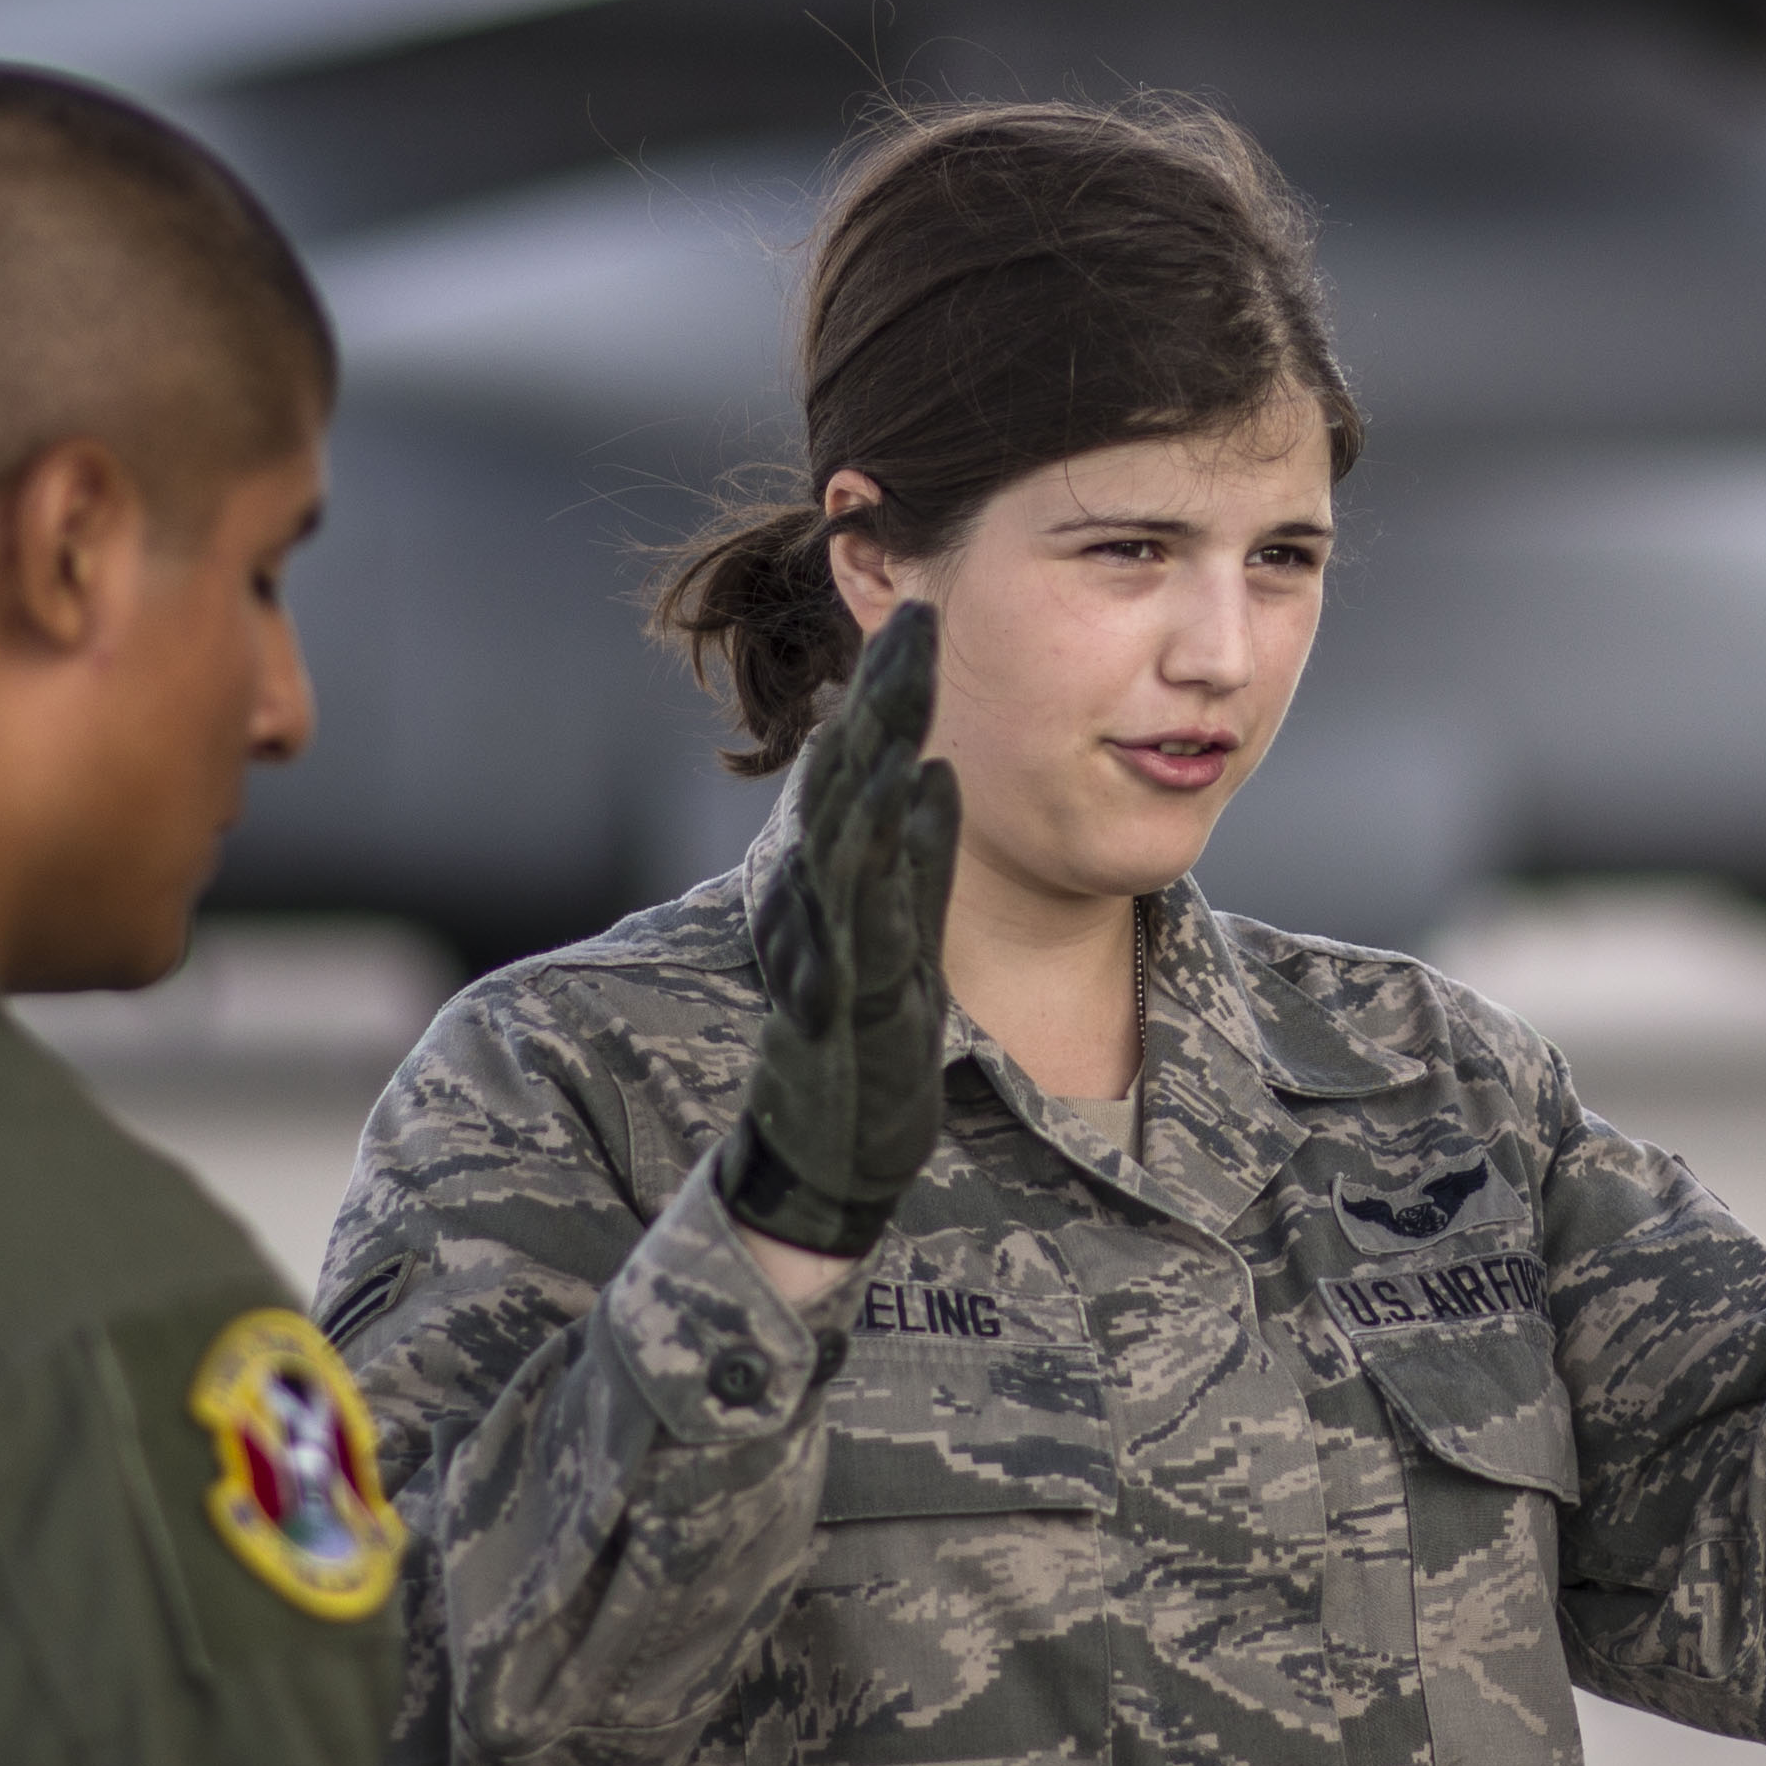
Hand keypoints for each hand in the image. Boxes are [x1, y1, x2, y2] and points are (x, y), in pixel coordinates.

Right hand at [712, 603, 960, 1259]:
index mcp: (843, 881)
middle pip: (853, 778)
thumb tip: (938, 773)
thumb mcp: (902, 932)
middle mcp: (827, 900)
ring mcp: (835, 945)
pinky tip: (922, 789)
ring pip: (855, 828)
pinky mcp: (853, 995)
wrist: (829, 1155)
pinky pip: (877, 906)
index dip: (892, 688)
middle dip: (886, 694)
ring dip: (881, 749)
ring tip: (912, 683)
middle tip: (918, 611)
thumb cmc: (869, 1042)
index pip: (864, 764)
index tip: (924, 611)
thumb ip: (919, 856)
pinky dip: (900, 846)